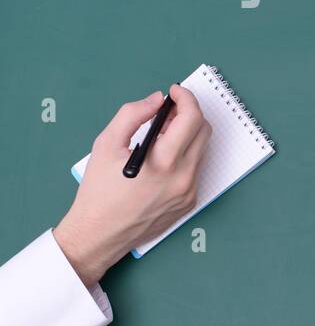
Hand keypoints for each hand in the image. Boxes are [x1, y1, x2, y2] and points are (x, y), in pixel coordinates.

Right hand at [52, 87, 210, 286]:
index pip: (192, 119)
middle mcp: (183, 177)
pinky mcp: (190, 202)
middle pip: (203, 131)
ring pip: (201, 150)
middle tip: (166, 112)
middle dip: (188, 114)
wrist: (100, 234)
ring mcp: (190, 191)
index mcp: (163, 162)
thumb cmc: (99, 190)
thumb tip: (156, 99)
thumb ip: (132, 115)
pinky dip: (183, 157)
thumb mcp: (106, 145)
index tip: (174, 92)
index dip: (186, 98)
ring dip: (186, 136)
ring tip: (161, 136)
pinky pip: (195, 169)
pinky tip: (162, 160)